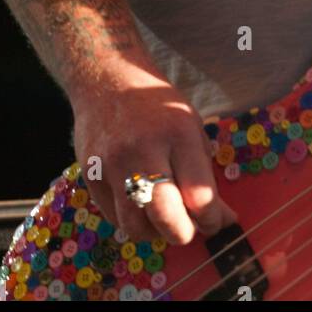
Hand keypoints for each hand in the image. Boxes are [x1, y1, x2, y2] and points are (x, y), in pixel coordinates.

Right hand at [70, 62, 238, 245]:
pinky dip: (132, 219)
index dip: (212, 218)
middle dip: (183, 233)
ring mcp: (112, 165)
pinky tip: (140, 201)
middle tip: (190, 227)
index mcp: (178, 133)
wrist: (106, 79)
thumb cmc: (156, 106)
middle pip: (166, 217)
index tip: (216, 221)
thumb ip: (203, 173)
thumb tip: (220, 220)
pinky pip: (114, 217)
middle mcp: (143, 149)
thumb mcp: (190, 126)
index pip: (199, 196)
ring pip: (135, 227)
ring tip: (163, 215)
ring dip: (155, 232)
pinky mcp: (90, 176)